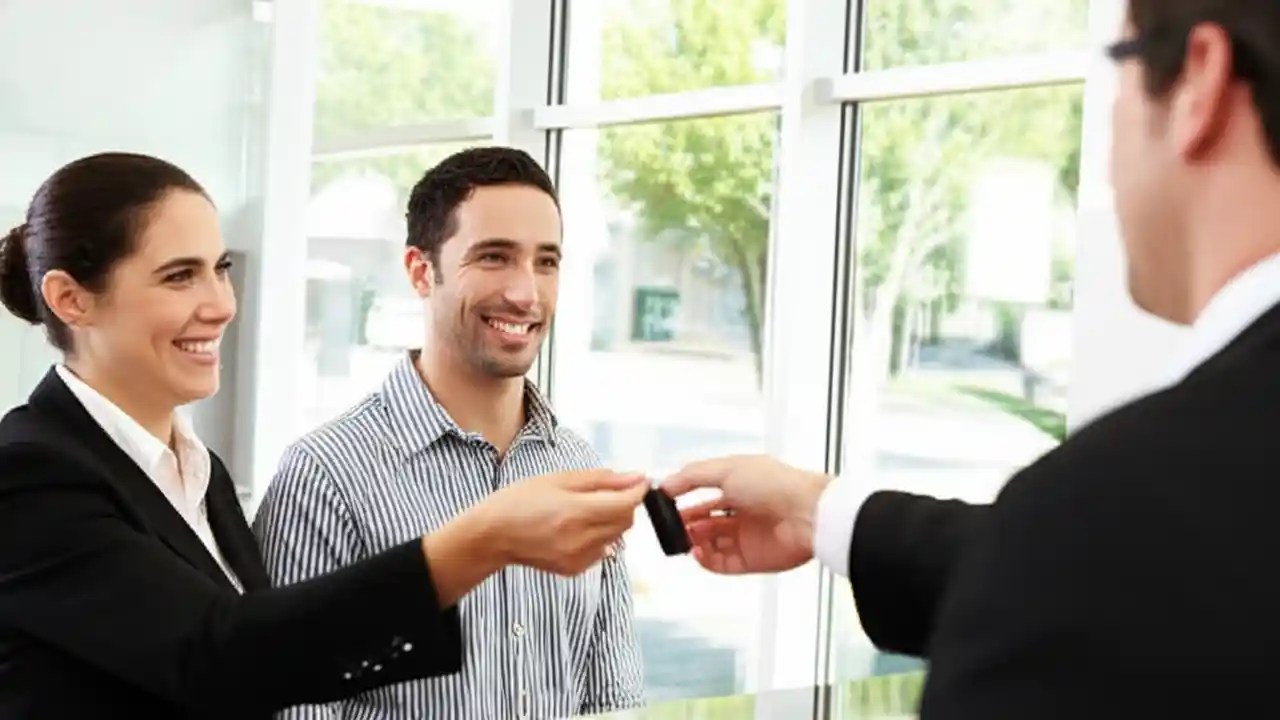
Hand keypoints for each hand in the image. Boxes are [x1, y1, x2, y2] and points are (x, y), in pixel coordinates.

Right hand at [481, 469, 647, 575]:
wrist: (493, 536)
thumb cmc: (520, 500)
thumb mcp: (559, 479)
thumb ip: (601, 480)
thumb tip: (634, 478)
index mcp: (577, 512)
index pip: (627, 504)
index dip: (638, 491)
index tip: (638, 481)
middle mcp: (582, 539)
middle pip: (626, 521)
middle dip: (625, 504)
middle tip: (608, 492)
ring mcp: (579, 558)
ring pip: (617, 537)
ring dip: (611, 520)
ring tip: (586, 509)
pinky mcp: (575, 569)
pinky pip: (602, 551)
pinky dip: (599, 537)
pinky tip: (576, 528)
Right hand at [661, 455, 828, 574]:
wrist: (808, 514)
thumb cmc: (775, 484)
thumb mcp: (727, 469)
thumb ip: (692, 476)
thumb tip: (666, 483)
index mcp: (739, 485)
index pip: (704, 493)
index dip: (684, 498)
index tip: (664, 502)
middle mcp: (743, 511)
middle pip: (705, 521)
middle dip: (685, 523)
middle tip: (669, 525)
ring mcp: (747, 537)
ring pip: (710, 543)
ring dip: (693, 542)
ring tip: (682, 539)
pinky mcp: (752, 560)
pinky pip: (722, 564)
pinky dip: (706, 561)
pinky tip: (696, 552)